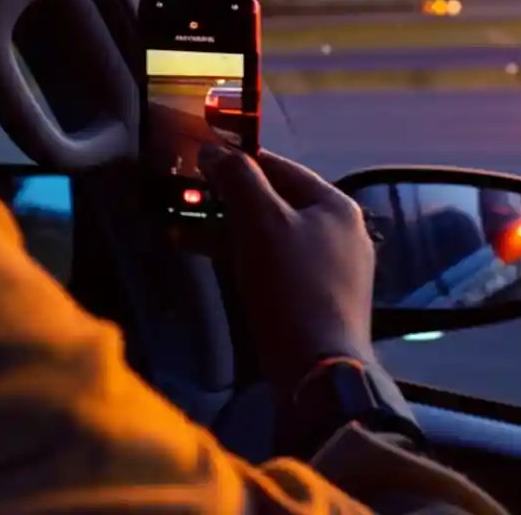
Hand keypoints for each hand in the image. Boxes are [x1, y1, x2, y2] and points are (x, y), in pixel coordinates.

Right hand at [199, 145, 377, 391]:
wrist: (320, 372)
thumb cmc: (292, 289)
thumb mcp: (261, 224)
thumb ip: (238, 180)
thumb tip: (212, 149)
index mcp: (335, 205)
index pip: (280, 166)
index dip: (235, 160)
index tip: (195, 161)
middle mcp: (340, 232)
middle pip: (275, 202)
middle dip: (226, 201)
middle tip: (182, 200)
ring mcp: (331, 268)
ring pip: (271, 237)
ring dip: (226, 231)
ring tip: (180, 231)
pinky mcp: (317, 300)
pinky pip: (275, 267)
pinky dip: (242, 260)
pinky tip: (209, 262)